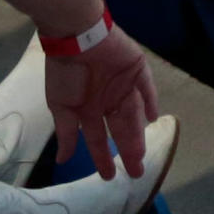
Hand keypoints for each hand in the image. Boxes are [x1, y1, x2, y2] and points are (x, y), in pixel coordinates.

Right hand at [44, 23, 160, 180]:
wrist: (75, 36)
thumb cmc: (64, 71)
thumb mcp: (60, 106)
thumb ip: (66, 133)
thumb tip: (62, 160)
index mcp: (89, 109)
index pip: (98, 139)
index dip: (103, 158)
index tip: (110, 177)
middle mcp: (107, 100)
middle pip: (120, 130)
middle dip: (127, 152)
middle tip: (136, 173)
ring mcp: (123, 85)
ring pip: (134, 114)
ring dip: (138, 134)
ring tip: (140, 155)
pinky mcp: (136, 69)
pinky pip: (146, 88)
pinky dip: (151, 101)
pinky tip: (153, 117)